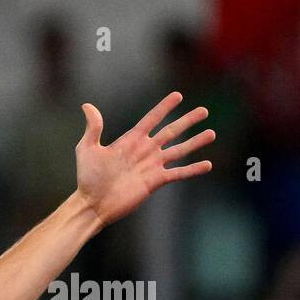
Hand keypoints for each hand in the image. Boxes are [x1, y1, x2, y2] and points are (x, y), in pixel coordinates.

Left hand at [74, 91, 213, 229]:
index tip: (178, 95)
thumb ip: (93, 127)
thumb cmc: (87, 178)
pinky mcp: (155, 181)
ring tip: (212, 133)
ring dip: (195, 142)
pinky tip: (208, 164)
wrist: (93, 204)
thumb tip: (86, 105)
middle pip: (171, 131)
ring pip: (179, 150)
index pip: (152, 119)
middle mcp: (145, 151)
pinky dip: (193, 169)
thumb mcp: (87, 149)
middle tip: (204, 110)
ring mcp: (152, 166)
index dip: (164, 107)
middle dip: (187, 121)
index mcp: (131, 140)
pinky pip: (178, 173)